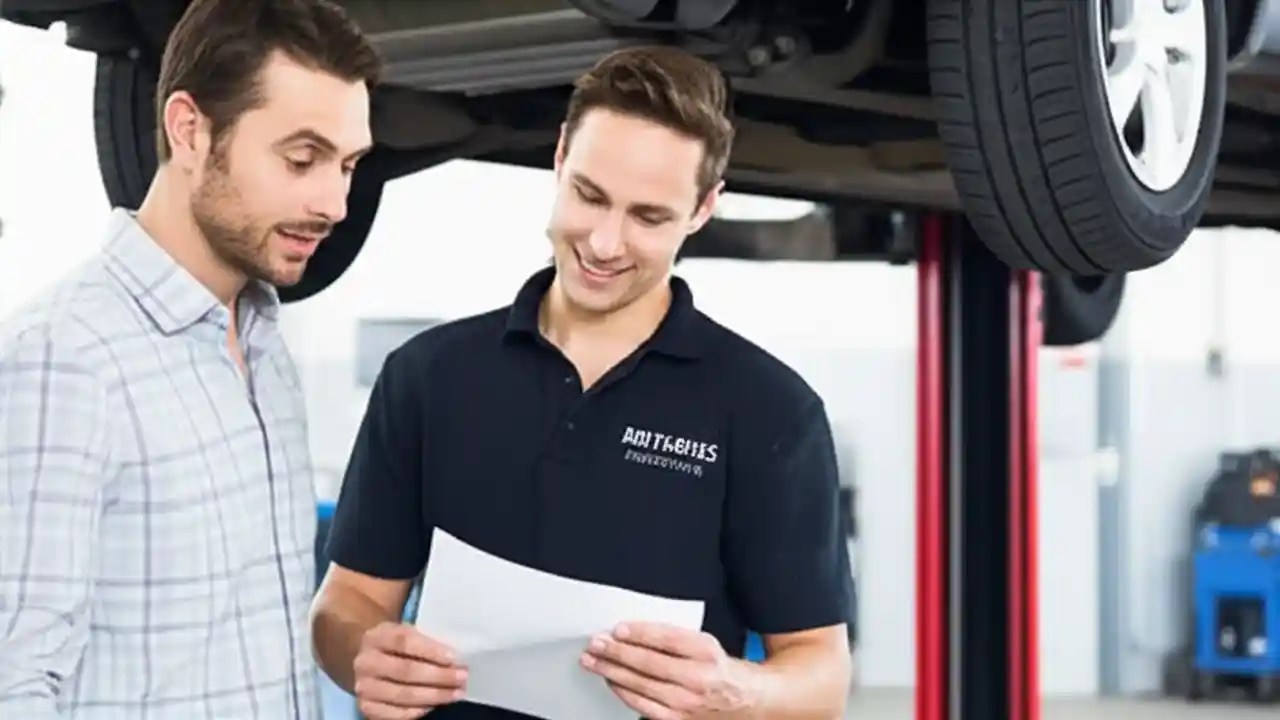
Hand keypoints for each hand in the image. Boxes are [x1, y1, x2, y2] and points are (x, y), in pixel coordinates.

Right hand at [352, 621, 467, 718]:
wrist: (366, 662)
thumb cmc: (396, 646)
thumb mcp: (405, 632)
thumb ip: (425, 640)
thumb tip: (456, 657)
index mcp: (376, 636)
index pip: (404, 641)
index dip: (431, 650)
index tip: (454, 657)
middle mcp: (365, 662)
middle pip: (405, 670)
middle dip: (439, 676)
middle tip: (462, 677)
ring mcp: (364, 687)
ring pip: (403, 695)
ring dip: (435, 695)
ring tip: (457, 693)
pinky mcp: (366, 708)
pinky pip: (396, 715)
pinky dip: (419, 711)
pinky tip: (436, 705)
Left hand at [580, 622, 755, 719]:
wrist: (746, 701)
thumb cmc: (721, 669)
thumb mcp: (706, 643)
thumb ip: (676, 635)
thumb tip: (635, 629)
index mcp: (706, 651)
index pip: (666, 638)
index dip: (639, 633)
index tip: (617, 628)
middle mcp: (698, 677)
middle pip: (649, 663)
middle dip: (616, 652)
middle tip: (595, 643)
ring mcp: (687, 702)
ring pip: (641, 685)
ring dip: (612, 672)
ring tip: (593, 660)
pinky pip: (643, 706)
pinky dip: (623, 693)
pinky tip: (611, 682)